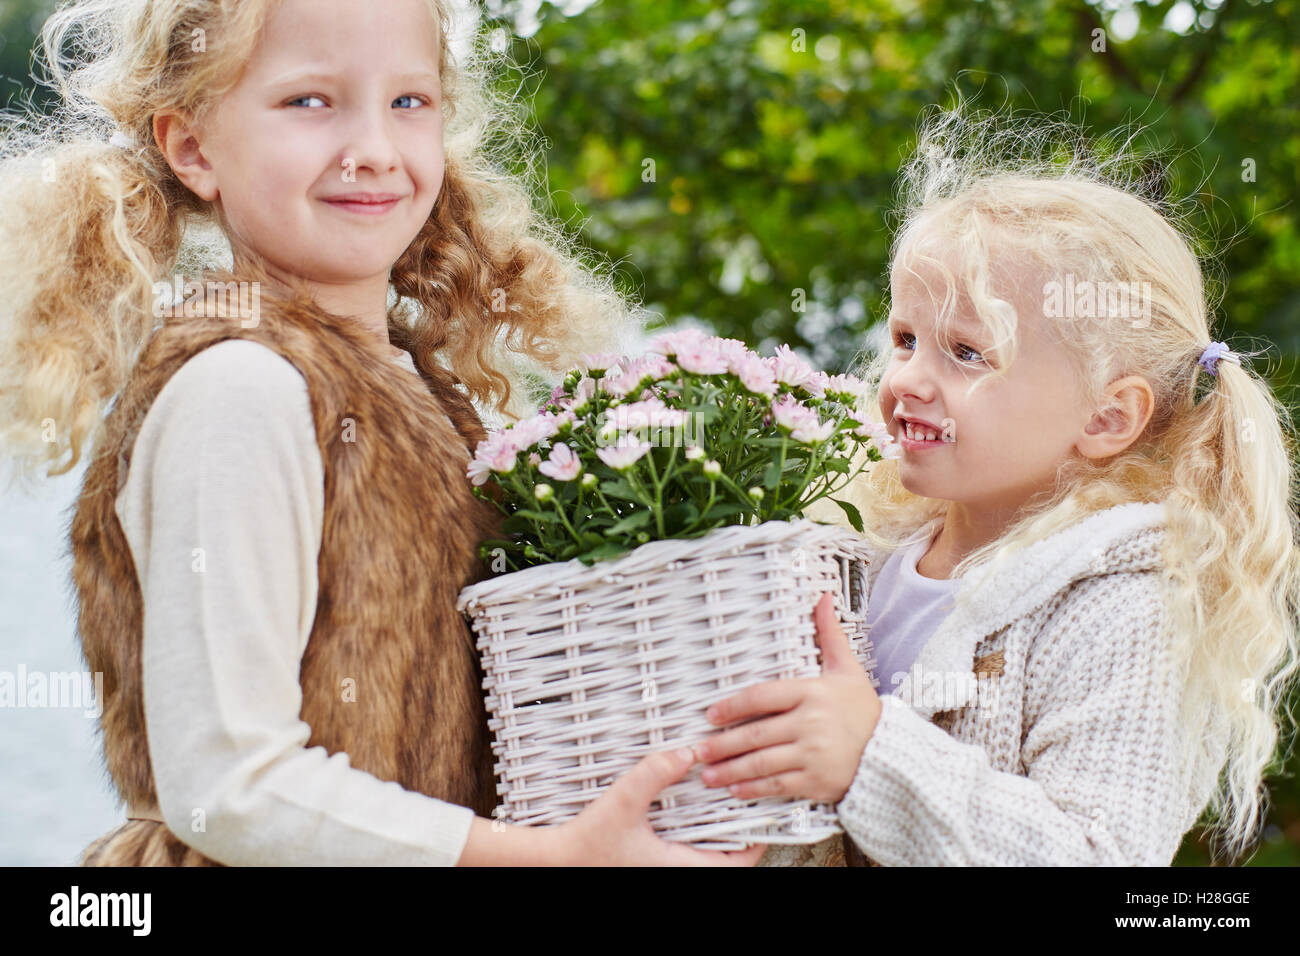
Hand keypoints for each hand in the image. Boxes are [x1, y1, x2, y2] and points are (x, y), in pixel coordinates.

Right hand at [549, 747, 767, 865]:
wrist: (556, 862)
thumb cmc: (586, 845)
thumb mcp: (621, 804)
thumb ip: (653, 775)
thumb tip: (685, 754)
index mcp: (680, 869)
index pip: (738, 863)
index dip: (755, 838)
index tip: (760, 812)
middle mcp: (678, 872)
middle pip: (728, 857)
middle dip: (738, 829)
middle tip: (743, 799)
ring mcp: (667, 869)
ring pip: (708, 855)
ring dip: (716, 830)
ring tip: (720, 800)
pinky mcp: (655, 863)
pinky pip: (687, 851)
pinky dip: (695, 831)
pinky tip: (686, 808)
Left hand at [693, 592, 881, 804]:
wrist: (892, 752)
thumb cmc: (863, 710)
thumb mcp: (847, 669)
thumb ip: (829, 635)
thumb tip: (821, 599)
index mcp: (812, 693)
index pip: (762, 696)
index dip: (733, 706)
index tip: (712, 714)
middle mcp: (810, 723)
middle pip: (756, 733)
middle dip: (723, 744)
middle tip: (699, 750)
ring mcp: (813, 754)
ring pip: (762, 762)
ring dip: (731, 769)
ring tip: (709, 773)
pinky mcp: (816, 781)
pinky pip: (777, 785)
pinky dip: (753, 788)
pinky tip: (735, 789)